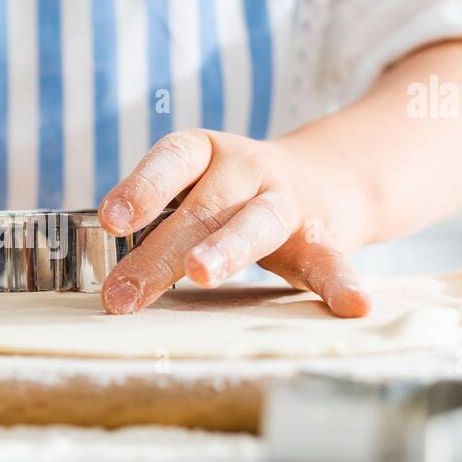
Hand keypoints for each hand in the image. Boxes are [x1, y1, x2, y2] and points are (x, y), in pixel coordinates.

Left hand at [97, 130, 372, 316]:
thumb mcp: (195, 188)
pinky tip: (355, 308)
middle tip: (123, 292)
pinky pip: (332, 263)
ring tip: (202, 274)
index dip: (141, 188)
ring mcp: (287, 204)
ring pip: (256, 224)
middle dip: (159, 252)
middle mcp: (247, 171)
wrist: (329, 178)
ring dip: (226, 248)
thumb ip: (155, 223)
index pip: (171, 160)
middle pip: (201, 208)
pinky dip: (343, 286)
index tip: (109, 220)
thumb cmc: (232, 194)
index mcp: (207, 153)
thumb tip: (107, 282)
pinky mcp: (323, 240)